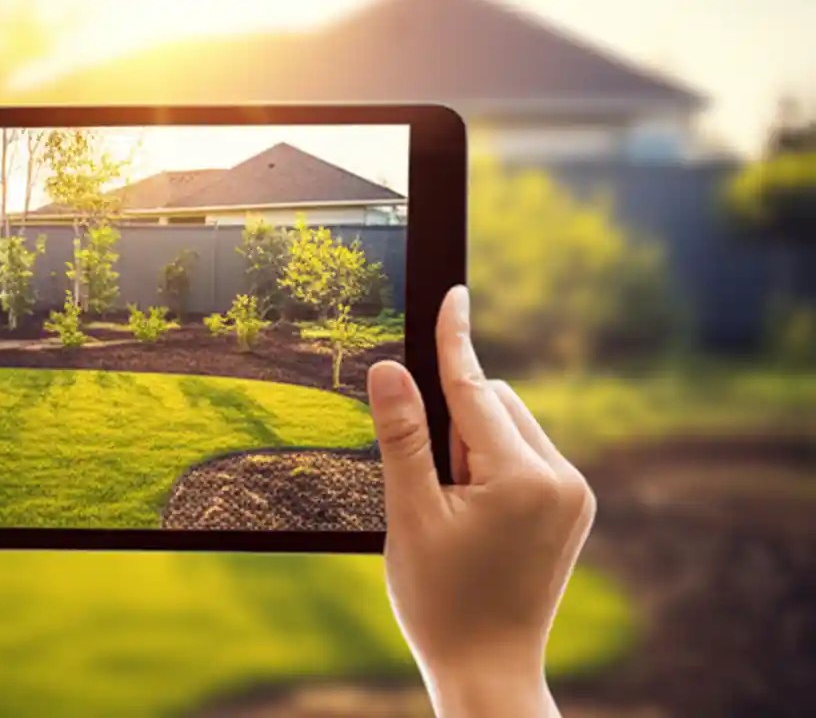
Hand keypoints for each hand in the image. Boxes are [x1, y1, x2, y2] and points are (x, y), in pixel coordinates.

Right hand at [367, 286, 594, 717]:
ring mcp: (573, 495)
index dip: (456, 341)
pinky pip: (525, 456)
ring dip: (472, 447)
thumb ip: (402, 436)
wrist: (487, 669)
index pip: (477, 390)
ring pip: (509, 428)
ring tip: (452, 512)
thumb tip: (390, 369)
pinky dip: (492, 466)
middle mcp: (562, 478)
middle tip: (430, 489)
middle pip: (494, 405)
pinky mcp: (572, 508)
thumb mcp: (409, 515)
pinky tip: (474, 516)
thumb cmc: (440, 601)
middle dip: (454, 426)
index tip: (454, 294)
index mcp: (522, 478)